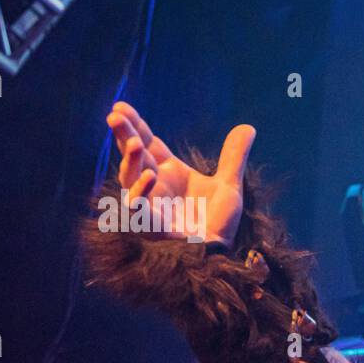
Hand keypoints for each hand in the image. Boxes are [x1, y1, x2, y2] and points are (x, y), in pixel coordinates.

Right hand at [105, 101, 254, 246]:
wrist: (218, 257)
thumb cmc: (215, 224)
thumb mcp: (228, 186)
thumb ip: (233, 157)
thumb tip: (248, 127)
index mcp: (168, 172)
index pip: (148, 142)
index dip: (135, 125)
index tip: (121, 105)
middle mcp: (154, 185)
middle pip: (133, 155)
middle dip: (123, 135)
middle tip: (115, 115)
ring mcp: (150, 204)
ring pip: (130, 178)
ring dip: (131, 160)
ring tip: (136, 144)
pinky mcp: (151, 224)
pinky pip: (139, 207)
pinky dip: (142, 192)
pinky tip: (151, 176)